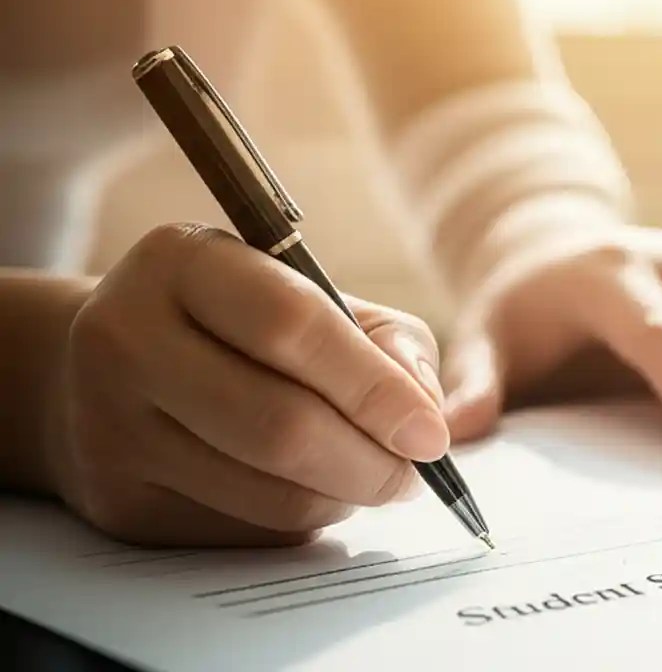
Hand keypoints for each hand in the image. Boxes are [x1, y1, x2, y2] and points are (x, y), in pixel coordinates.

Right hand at [51, 224, 447, 545]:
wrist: (96, 368)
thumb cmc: (236, 324)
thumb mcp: (311, 293)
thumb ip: (386, 338)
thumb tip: (424, 413)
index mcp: (184, 261)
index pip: (292, 327)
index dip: (375, 389)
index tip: (430, 434)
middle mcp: (128, 337)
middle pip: (279, 426)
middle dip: (371, 463)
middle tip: (412, 476)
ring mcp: (110, 426)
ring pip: (267, 494)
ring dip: (343, 498)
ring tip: (367, 477)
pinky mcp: (118, 500)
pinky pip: (243, 533)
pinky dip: (300, 521)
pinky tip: (307, 490)